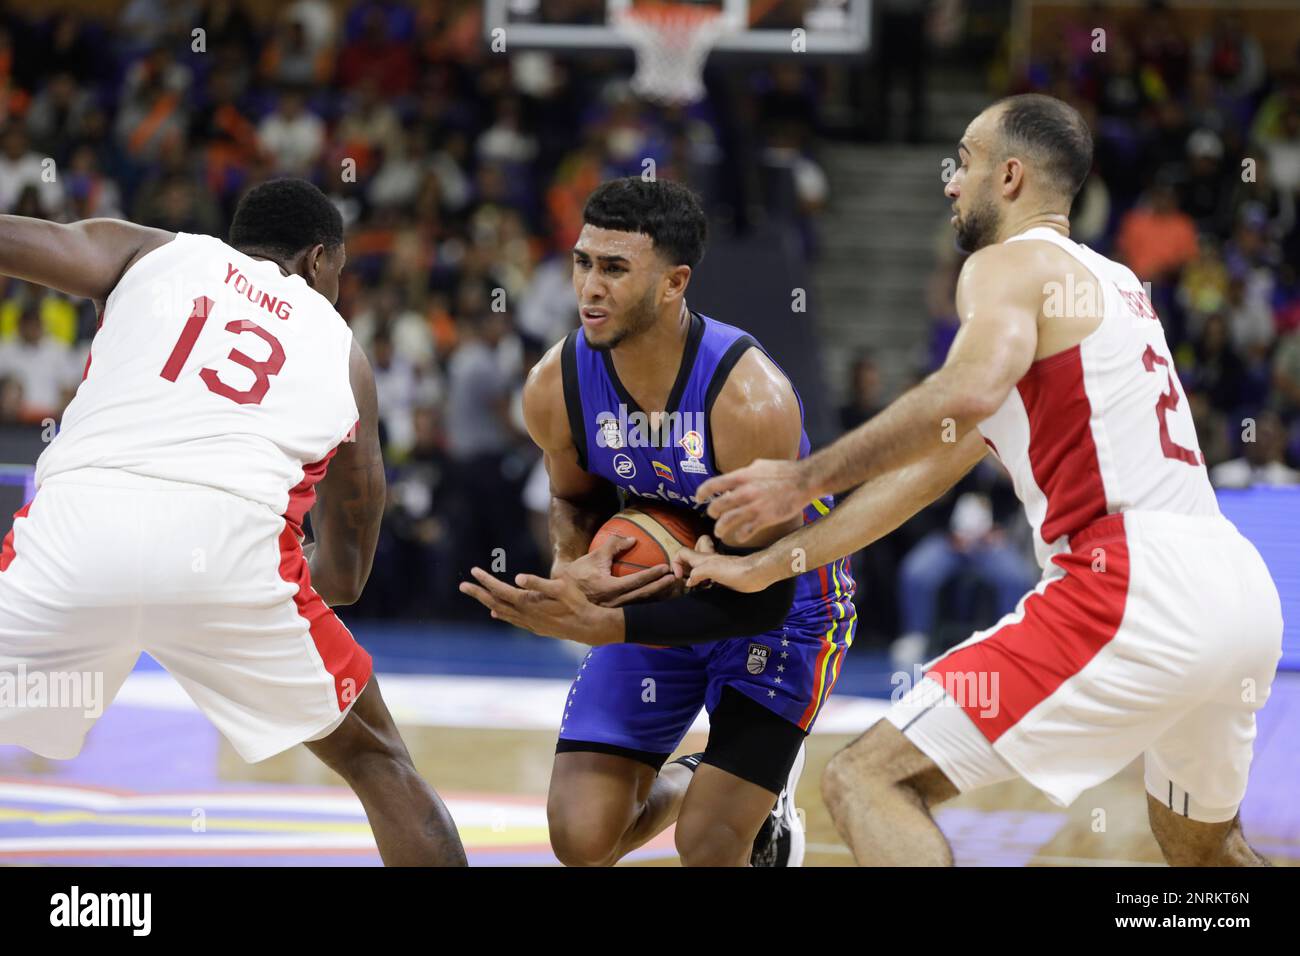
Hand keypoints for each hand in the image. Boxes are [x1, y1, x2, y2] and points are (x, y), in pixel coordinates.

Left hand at [458, 567, 622, 645]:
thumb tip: (518, 578)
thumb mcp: (560, 587)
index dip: (486, 580)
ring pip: (502, 613)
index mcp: (527, 602)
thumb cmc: (576, 603)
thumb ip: (538, 582)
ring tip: (477, 596)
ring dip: (488, 603)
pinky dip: (501, 614)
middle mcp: (524, 614)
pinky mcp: (536, 627)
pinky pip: (512, 620)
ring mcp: (529, 623)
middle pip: (495, 602)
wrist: (587, 627)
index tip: (473, 571)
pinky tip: (497, 614)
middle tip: (462, 585)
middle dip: (478, 593)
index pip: (500, 590)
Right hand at [558, 535, 676, 607]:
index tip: (665, 568)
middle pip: (643, 596)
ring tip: (672, 589)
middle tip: (675, 578)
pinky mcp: (614, 616)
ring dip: (658, 597)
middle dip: (661, 587)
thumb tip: (632, 540)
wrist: (561, 596)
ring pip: (641, 606)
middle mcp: (614, 603)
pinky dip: (649, 604)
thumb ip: (613, 546)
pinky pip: (636, 610)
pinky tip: (659, 599)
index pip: (636, 581)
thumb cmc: (578, 573)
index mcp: (609, 589)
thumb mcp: (594, 557)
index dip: (652, 575)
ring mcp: (614, 612)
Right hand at [672, 535, 771, 592]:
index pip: (682, 552)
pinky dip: (705, 584)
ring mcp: (716, 569)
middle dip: (685, 566)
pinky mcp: (723, 578)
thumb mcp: (712, 569)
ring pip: (699, 568)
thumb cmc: (735, 570)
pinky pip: (709, 579)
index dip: (676, 562)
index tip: (680, 577)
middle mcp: (708, 561)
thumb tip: (688, 582)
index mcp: (703, 558)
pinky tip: (708, 591)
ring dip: (694, 576)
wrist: (756, 574)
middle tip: (686, 579)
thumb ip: (697, 573)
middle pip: (690, 556)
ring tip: (695, 587)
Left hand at [697, 458, 813, 545]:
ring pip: (727, 522)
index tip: (698, 498)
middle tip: (713, 516)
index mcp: (742, 476)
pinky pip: (745, 532)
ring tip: (719, 532)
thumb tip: (736, 476)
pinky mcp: (764, 518)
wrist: (805, 480)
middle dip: (712, 513)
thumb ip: (745, 472)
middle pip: (717, 506)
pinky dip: (739, 536)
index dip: (702, 493)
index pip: (713, 485)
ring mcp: (754, 506)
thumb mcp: (760, 465)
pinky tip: (739, 537)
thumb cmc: (784, 471)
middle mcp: (744, 492)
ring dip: (720, 529)